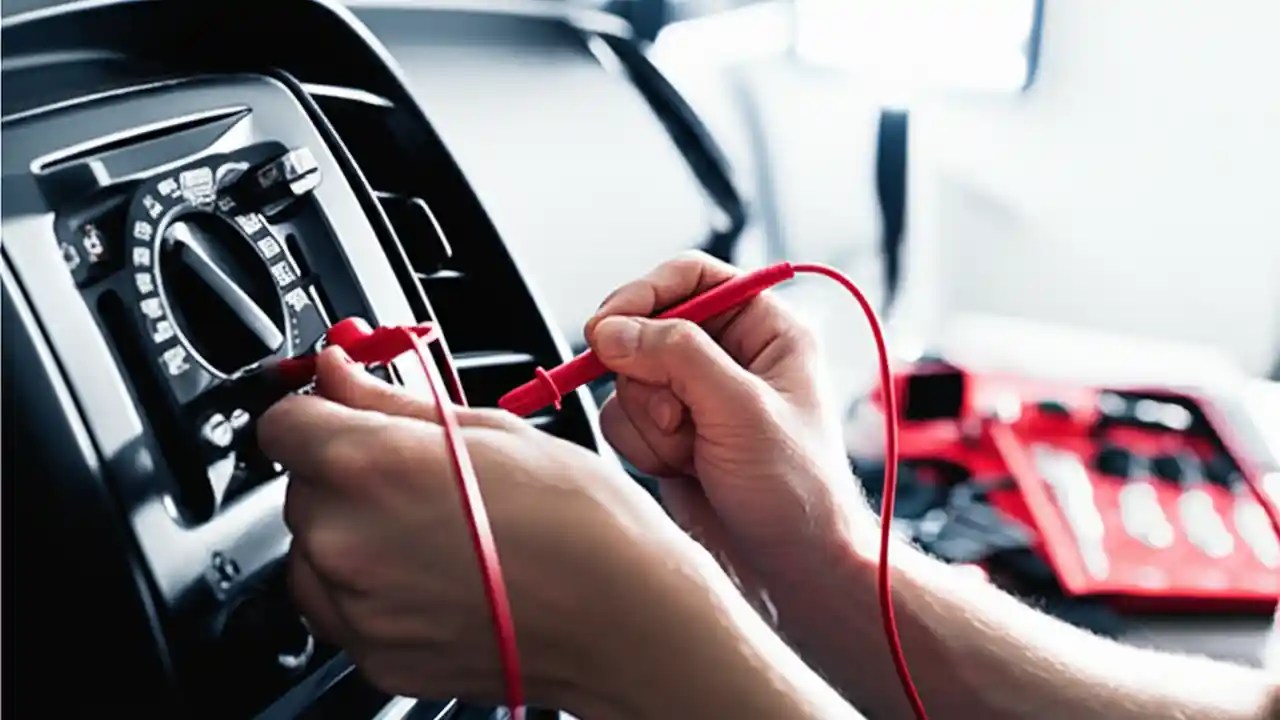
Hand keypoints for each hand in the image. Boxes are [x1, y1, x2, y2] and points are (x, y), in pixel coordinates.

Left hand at [256, 348, 702, 711]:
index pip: (283, 422)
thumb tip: (340, 371)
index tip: (348, 416)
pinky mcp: (374, 658)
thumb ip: (394, 400)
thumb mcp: (491, 430)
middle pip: (302, 488)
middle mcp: (345, 540)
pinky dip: (375, 591)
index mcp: (369, 465)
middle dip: (348, 475)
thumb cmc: (580, 521)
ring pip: (317, 552)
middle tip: (423, 479)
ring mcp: (357, 608)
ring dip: (356, 535)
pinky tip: (439, 577)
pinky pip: (344, 609)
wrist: (626, 619)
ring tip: (437, 534)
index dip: (319, 412)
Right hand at [585, 251, 874, 595]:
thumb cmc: (798, 490)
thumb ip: (677, 357)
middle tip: (673, 412)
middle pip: (646, 326)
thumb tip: (614, 329)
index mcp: (765, 328)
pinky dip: (642, 446)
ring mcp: (696, 395)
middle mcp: (729, 354)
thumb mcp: (742, 411)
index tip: (609, 324)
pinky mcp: (671, 433)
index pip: (690, 275)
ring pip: (627, 377)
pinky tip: (682, 468)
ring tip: (692, 450)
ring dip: (648, 419)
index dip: (645, 293)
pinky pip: (623, 418)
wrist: (795, 569)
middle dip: (648, 375)